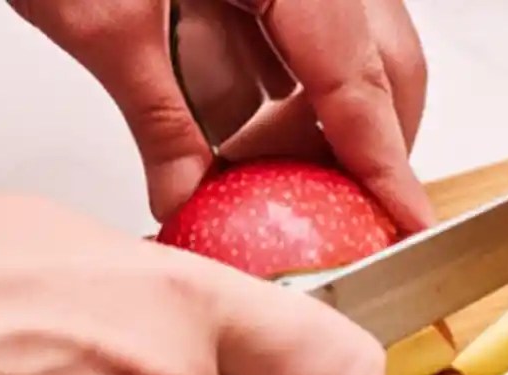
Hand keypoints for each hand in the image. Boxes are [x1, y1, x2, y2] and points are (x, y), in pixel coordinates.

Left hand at [10, 0, 434, 231]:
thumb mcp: (100, 16)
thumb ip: (157, 116)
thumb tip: (184, 196)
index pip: (361, 82)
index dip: (386, 166)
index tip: (407, 221)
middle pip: (385, 63)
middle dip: (368, 146)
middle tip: (344, 212)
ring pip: (354, 48)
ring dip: (323, 118)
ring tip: (277, 176)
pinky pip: (308, 28)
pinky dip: (291, 82)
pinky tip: (252, 124)